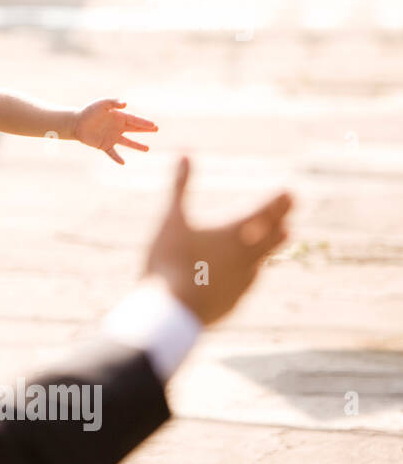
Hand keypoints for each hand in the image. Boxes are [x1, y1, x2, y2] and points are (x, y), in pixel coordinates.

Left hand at [74, 98, 157, 163]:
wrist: (76, 122)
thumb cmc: (89, 111)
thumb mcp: (102, 104)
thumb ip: (113, 103)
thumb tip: (126, 104)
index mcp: (119, 117)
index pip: (134, 120)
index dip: (144, 123)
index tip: (153, 125)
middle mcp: (118, 127)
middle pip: (134, 129)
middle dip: (145, 129)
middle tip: (156, 129)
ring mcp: (112, 137)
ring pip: (127, 142)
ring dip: (137, 146)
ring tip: (147, 149)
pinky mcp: (104, 145)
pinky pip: (112, 153)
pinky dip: (117, 158)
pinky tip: (123, 163)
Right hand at [144, 157, 292, 325]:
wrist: (172, 309)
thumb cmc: (172, 259)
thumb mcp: (172, 219)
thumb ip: (179, 186)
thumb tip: (185, 154)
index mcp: (236, 234)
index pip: (266, 213)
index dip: (279, 202)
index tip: (291, 194)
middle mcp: (247, 258)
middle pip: (272, 239)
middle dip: (279, 227)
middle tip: (287, 222)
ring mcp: (243, 284)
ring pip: (260, 264)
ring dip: (266, 253)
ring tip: (266, 251)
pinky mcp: (233, 304)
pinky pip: (245, 286)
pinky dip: (246, 276)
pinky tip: (240, 279)